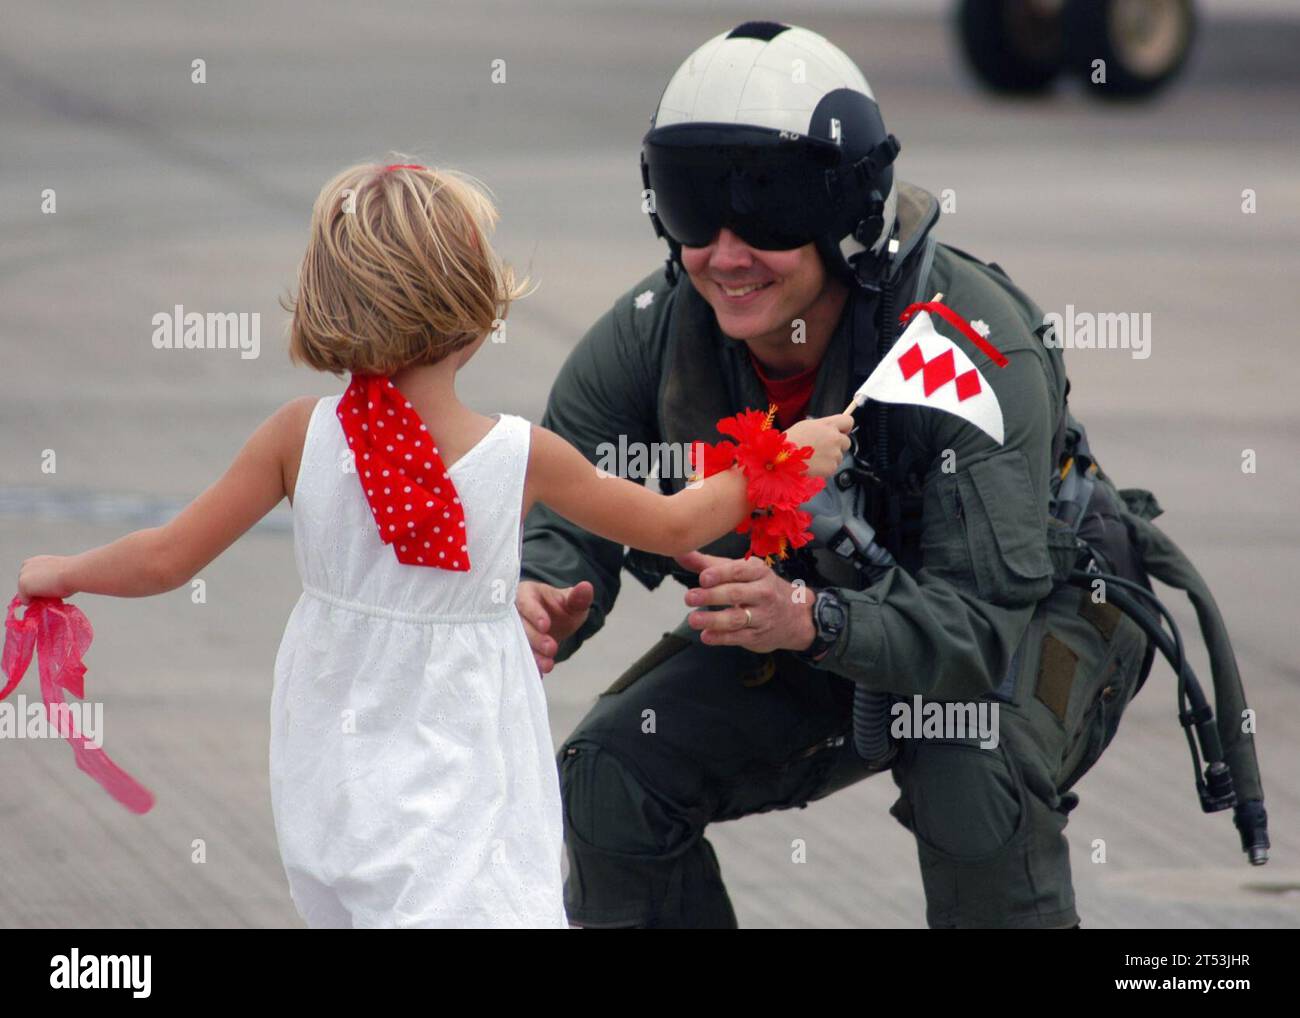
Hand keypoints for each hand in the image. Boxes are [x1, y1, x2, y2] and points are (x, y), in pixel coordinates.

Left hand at [18, 555, 74, 602]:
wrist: (73, 572)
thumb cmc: (72, 573)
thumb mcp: (57, 574)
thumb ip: (47, 579)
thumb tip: (49, 590)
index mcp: (35, 561)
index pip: (30, 578)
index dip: (39, 585)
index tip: (49, 587)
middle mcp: (26, 566)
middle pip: (25, 586)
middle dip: (35, 591)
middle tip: (50, 592)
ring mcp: (22, 575)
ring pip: (24, 594)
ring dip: (35, 597)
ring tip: (50, 594)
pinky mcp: (23, 584)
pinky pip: (25, 600)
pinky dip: (34, 603)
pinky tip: (46, 596)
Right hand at [516, 579, 593, 675]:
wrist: (554, 622)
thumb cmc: (559, 607)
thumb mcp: (570, 601)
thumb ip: (577, 597)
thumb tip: (586, 587)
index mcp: (525, 594)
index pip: (525, 602)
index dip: (534, 614)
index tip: (546, 625)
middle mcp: (514, 613)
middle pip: (519, 625)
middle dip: (535, 638)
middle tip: (551, 648)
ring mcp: (512, 632)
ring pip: (517, 643)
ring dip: (532, 655)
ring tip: (546, 665)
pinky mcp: (515, 648)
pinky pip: (519, 657)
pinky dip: (529, 665)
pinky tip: (539, 673)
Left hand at [674, 551, 815, 652]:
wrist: (794, 616)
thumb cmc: (758, 587)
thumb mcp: (740, 572)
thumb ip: (708, 564)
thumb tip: (680, 552)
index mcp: (758, 572)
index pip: (739, 571)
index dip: (720, 574)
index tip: (703, 578)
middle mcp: (763, 593)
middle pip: (736, 594)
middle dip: (712, 596)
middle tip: (689, 597)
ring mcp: (762, 616)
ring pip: (737, 618)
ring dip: (714, 620)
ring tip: (693, 620)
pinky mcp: (757, 636)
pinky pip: (738, 637)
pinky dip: (721, 638)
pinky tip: (706, 636)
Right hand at [785, 413, 852, 477]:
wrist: (783, 457)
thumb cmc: (791, 440)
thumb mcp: (807, 425)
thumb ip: (823, 426)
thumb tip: (831, 429)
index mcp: (829, 425)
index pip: (848, 421)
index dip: (844, 428)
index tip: (840, 432)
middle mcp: (835, 438)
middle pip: (846, 442)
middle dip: (837, 445)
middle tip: (822, 448)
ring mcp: (835, 453)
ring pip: (839, 456)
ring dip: (831, 457)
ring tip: (814, 457)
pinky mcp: (832, 467)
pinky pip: (833, 467)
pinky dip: (826, 468)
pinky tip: (814, 465)